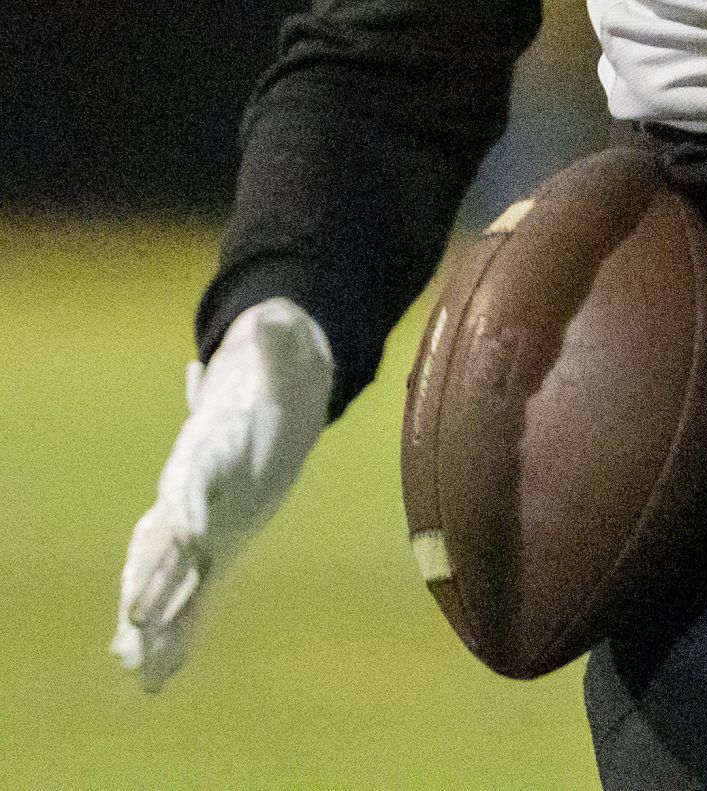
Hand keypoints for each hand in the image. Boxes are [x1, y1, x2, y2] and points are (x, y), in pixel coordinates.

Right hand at [113, 298, 332, 691]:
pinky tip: (156, 677)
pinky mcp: (212, 550)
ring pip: (164, 578)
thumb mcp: (285, 358)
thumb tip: (279, 317)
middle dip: (150, 579)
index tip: (192, 534)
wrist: (262, 405)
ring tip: (133, 664)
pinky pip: (187, 596)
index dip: (189, 505)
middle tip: (138, 621)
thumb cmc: (274, 381)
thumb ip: (279, 343)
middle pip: (162, 540)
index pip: (193, 479)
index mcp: (210, 450)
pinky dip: (173, 634)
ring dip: (149, 620)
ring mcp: (196, 526)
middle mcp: (191, 494)